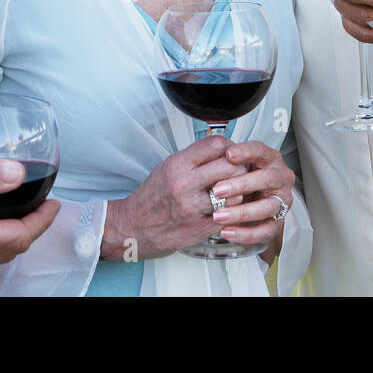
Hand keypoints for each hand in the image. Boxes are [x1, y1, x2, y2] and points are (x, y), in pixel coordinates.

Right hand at [101, 137, 247, 260]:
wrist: (132, 227)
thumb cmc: (152, 197)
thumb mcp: (167, 167)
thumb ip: (193, 157)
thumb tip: (220, 146)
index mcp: (178, 165)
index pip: (216, 144)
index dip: (230, 147)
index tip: (232, 153)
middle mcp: (185, 184)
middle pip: (230, 166)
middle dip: (240, 168)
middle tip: (238, 172)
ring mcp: (193, 208)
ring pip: (234, 193)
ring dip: (239, 193)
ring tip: (232, 192)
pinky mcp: (199, 228)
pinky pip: (229, 216)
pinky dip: (232, 212)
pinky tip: (226, 209)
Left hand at [209, 140, 294, 261]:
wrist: (255, 204)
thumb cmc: (244, 179)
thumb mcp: (237, 165)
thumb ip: (227, 158)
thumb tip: (208, 145)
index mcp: (270, 159)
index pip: (261, 151)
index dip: (246, 152)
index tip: (228, 155)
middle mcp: (280, 178)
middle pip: (266, 178)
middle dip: (241, 184)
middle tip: (218, 189)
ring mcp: (281, 201)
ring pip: (267, 207)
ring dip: (241, 212)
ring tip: (218, 216)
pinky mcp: (278, 222)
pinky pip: (265, 230)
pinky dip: (245, 233)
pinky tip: (227, 232)